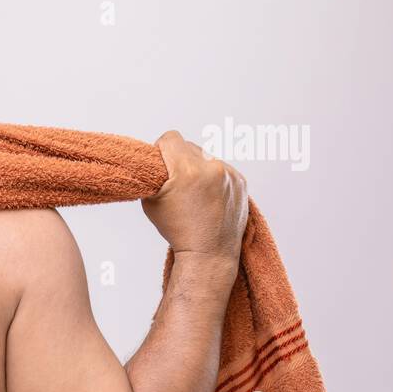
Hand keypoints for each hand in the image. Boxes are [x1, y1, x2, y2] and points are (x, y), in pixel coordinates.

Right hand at [142, 131, 248, 261]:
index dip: (160, 148)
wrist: (208, 253)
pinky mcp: (241, 181)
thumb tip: (155, 161)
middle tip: (176, 182)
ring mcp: (230, 174)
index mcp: (187, 171)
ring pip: (207, 157)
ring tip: (194, 192)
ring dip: (198, 168)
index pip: (171, 138)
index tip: (159, 162)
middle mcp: (212, 168)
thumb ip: (154, 176)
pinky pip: (222, 169)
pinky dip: (213, 179)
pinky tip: (208, 197)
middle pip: (189, 146)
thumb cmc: (177, 231)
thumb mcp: (151, 202)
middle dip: (180, 159)